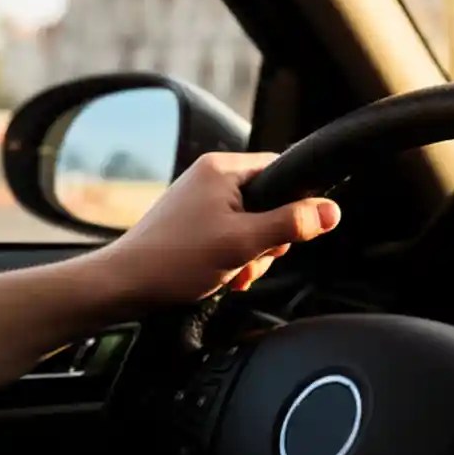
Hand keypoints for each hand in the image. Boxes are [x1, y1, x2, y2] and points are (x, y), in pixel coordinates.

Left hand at [83, 152, 340, 312]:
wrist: (122, 286)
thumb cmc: (174, 261)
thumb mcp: (243, 243)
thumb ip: (290, 224)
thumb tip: (331, 211)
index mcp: (223, 168)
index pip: (281, 171)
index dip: (294, 203)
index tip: (288, 233)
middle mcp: (211, 177)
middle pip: (269, 202)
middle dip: (268, 239)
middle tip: (250, 260)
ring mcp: (200, 200)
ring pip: (252, 223)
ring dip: (251, 254)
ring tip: (231, 272)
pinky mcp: (192, 222)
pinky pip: (231, 234)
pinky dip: (233, 257)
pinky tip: (222, 275)